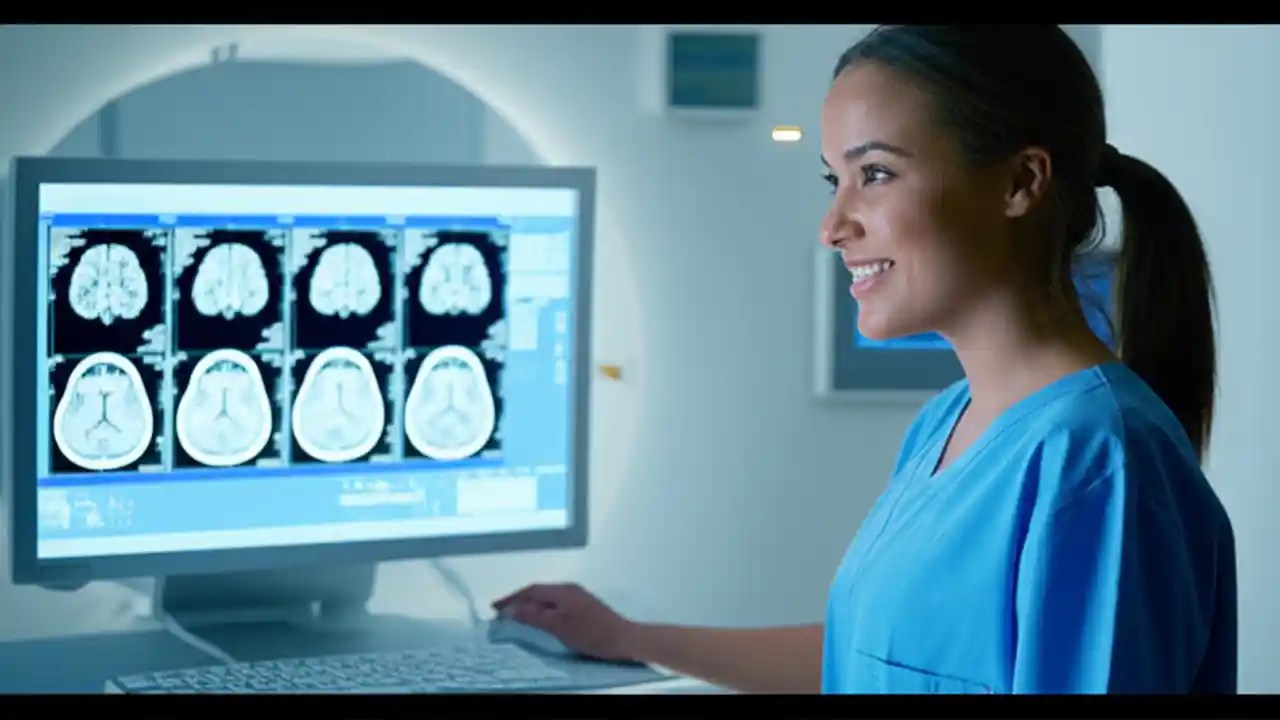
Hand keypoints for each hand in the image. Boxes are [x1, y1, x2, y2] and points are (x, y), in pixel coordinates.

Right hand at [491, 583, 638, 661]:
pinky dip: (542, 611)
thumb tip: (511, 609)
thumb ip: (534, 616)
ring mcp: (578, 598)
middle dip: (519, 601)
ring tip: (515, 617)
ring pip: (547, 599)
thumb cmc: (590, 633)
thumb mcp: (558, 626)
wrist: (623, 640)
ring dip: (530, 606)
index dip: (512, 598)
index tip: (495, 608)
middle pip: (539, 592)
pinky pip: (555, 605)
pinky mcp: (583, 608)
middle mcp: (570, 590)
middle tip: (501, 613)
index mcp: (563, 590)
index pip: (531, 590)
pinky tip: (539, 621)